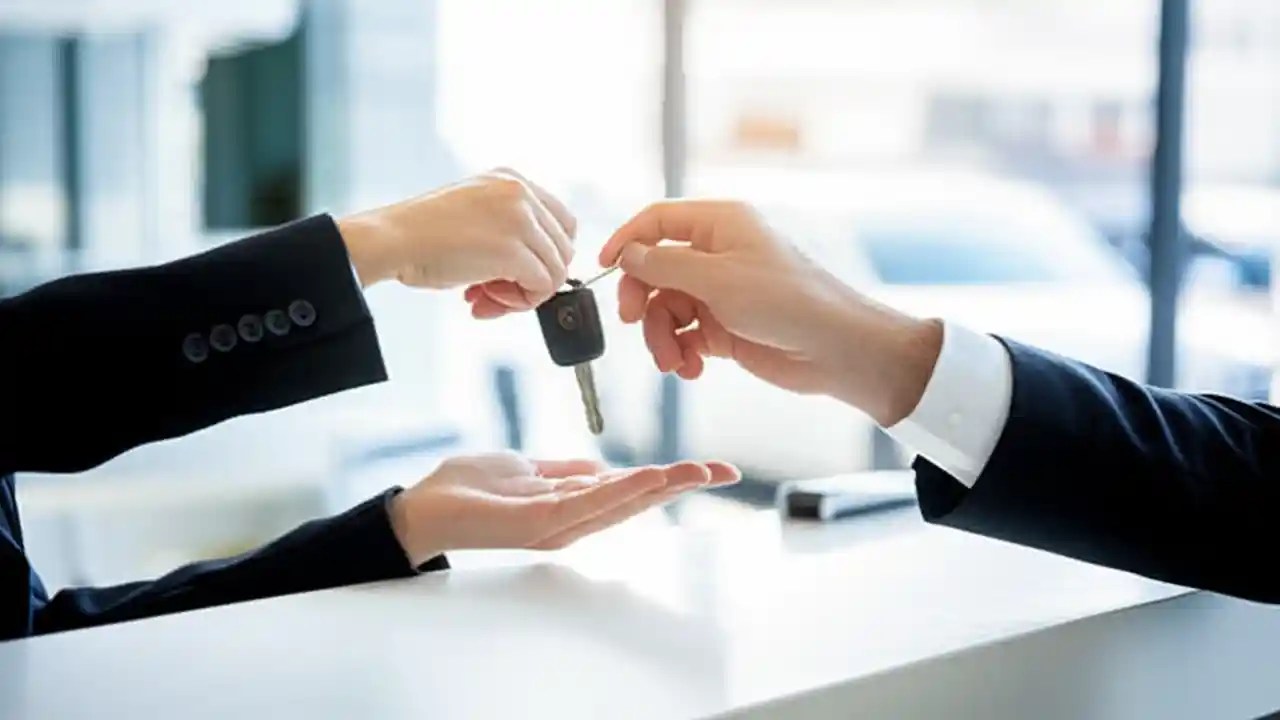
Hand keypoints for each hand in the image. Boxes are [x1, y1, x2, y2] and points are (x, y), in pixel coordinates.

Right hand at [338, 168, 575, 310]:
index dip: (545, 255)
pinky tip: (483, 302)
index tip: (518, 273)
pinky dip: (518, 303)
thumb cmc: (422, 234)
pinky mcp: (513, 250)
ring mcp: (520, 220)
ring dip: (522, 294)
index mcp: (512, 179)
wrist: (392, 239)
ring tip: (486, 299)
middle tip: (496, 293)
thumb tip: (538, 269)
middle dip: (533, 278)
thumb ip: (510, 230)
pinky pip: (542, 286)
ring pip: (556, 270)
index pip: (561, 222)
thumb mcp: (475, 214)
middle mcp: (521, 192)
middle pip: (562, 248)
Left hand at [387, 452, 738, 565]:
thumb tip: (603, 467)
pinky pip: (586, 502)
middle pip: (637, 499)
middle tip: (724, 471)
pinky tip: (647, 475)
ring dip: (660, 486)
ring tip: (696, 471)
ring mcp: (557, 522)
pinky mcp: (537, 519)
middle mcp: (572, 519)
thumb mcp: (527, 468)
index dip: (671, 478)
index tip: (710, 468)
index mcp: (572, 503)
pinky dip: (620, 489)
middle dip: (681, 484)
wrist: (425, 507)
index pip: (631, 489)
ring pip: (620, 502)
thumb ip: (564, 470)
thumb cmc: (470, 489)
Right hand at [599, 200, 941, 425]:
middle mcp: (719, 254)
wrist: (835, 350)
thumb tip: (628, 254)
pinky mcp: (727, 327)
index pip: (657, 221)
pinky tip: (691, 369)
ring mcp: (722, 292)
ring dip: (662, 337)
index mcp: (720, 224)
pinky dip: (682, 352)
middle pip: (655, 269)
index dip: (626, 241)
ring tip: (674, 362)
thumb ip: (665, 265)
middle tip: (632, 323)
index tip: (603, 268)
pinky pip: (686, 335)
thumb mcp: (717, 278)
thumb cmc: (787, 302)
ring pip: (667, 308)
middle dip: (641, 299)